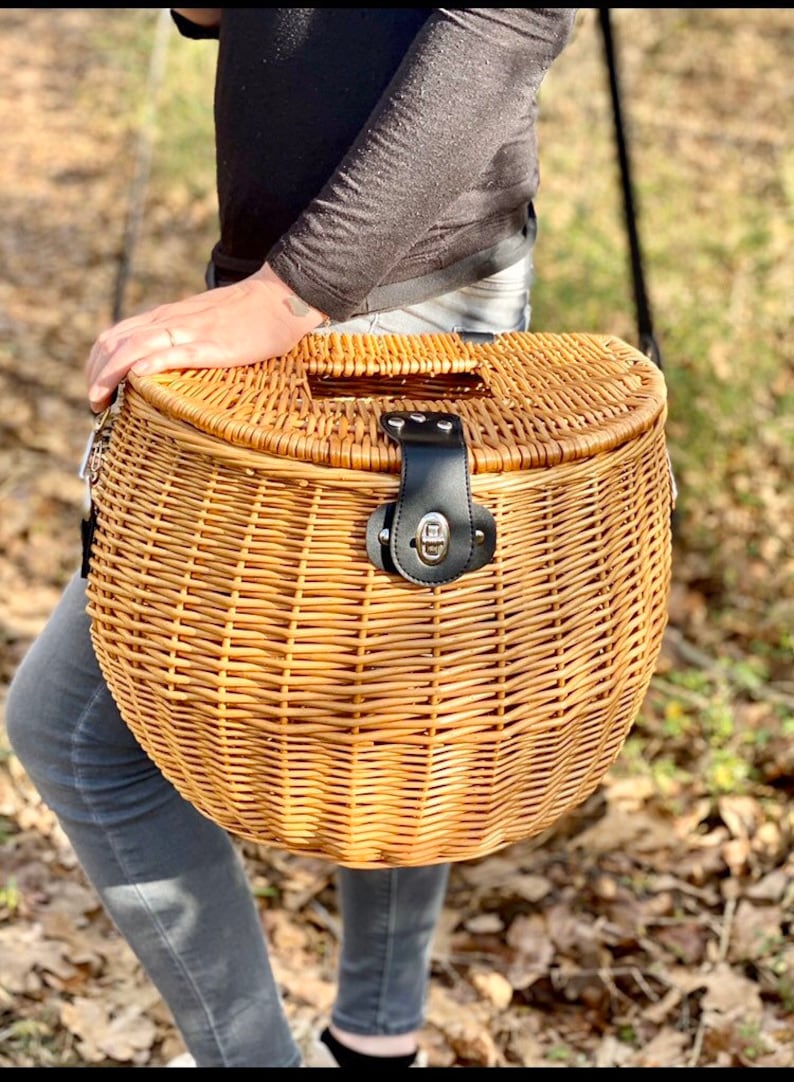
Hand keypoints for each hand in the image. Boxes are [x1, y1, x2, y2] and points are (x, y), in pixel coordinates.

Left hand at [85, 264, 326, 412]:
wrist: (280, 299)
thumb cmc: (247, 317)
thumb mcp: (203, 324)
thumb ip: (181, 340)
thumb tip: (161, 366)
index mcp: (165, 317)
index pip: (115, 335)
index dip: (96, 363)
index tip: (94, 389)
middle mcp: (170, 321)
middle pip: (116, 342)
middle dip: (96, 374)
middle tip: (93, 403)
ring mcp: (190, 332)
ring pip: (135, 347)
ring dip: (111, 375)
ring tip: (99, 400)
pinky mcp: (213, 346)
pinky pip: (175, 353)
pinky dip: (150, 363)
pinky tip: (136, 377)